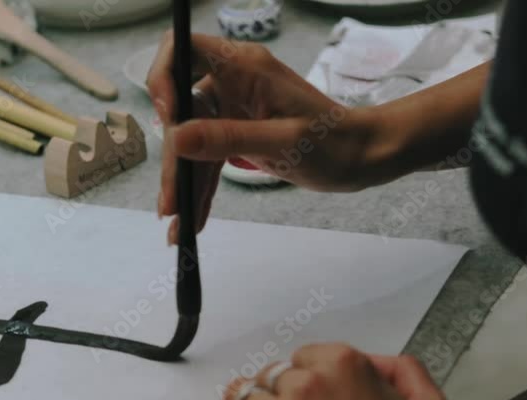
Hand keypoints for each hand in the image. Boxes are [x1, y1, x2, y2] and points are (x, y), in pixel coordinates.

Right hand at [146, 34, 383, 241]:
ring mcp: (231, 108)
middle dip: (173, 160)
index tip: (167, 118)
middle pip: (181, 111)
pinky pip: (206, 158)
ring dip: (182, 181)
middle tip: (170, 204)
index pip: (183, 49)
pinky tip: (190, 218)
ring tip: (176, 223)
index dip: (163, 76)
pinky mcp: (234, 132)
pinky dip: (198, 186)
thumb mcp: (282, 142)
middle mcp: (231, 82)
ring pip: (189, 142)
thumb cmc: (335, 142)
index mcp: (243, 67)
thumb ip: (228, 138)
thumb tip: (176, 138)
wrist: (363, 157)